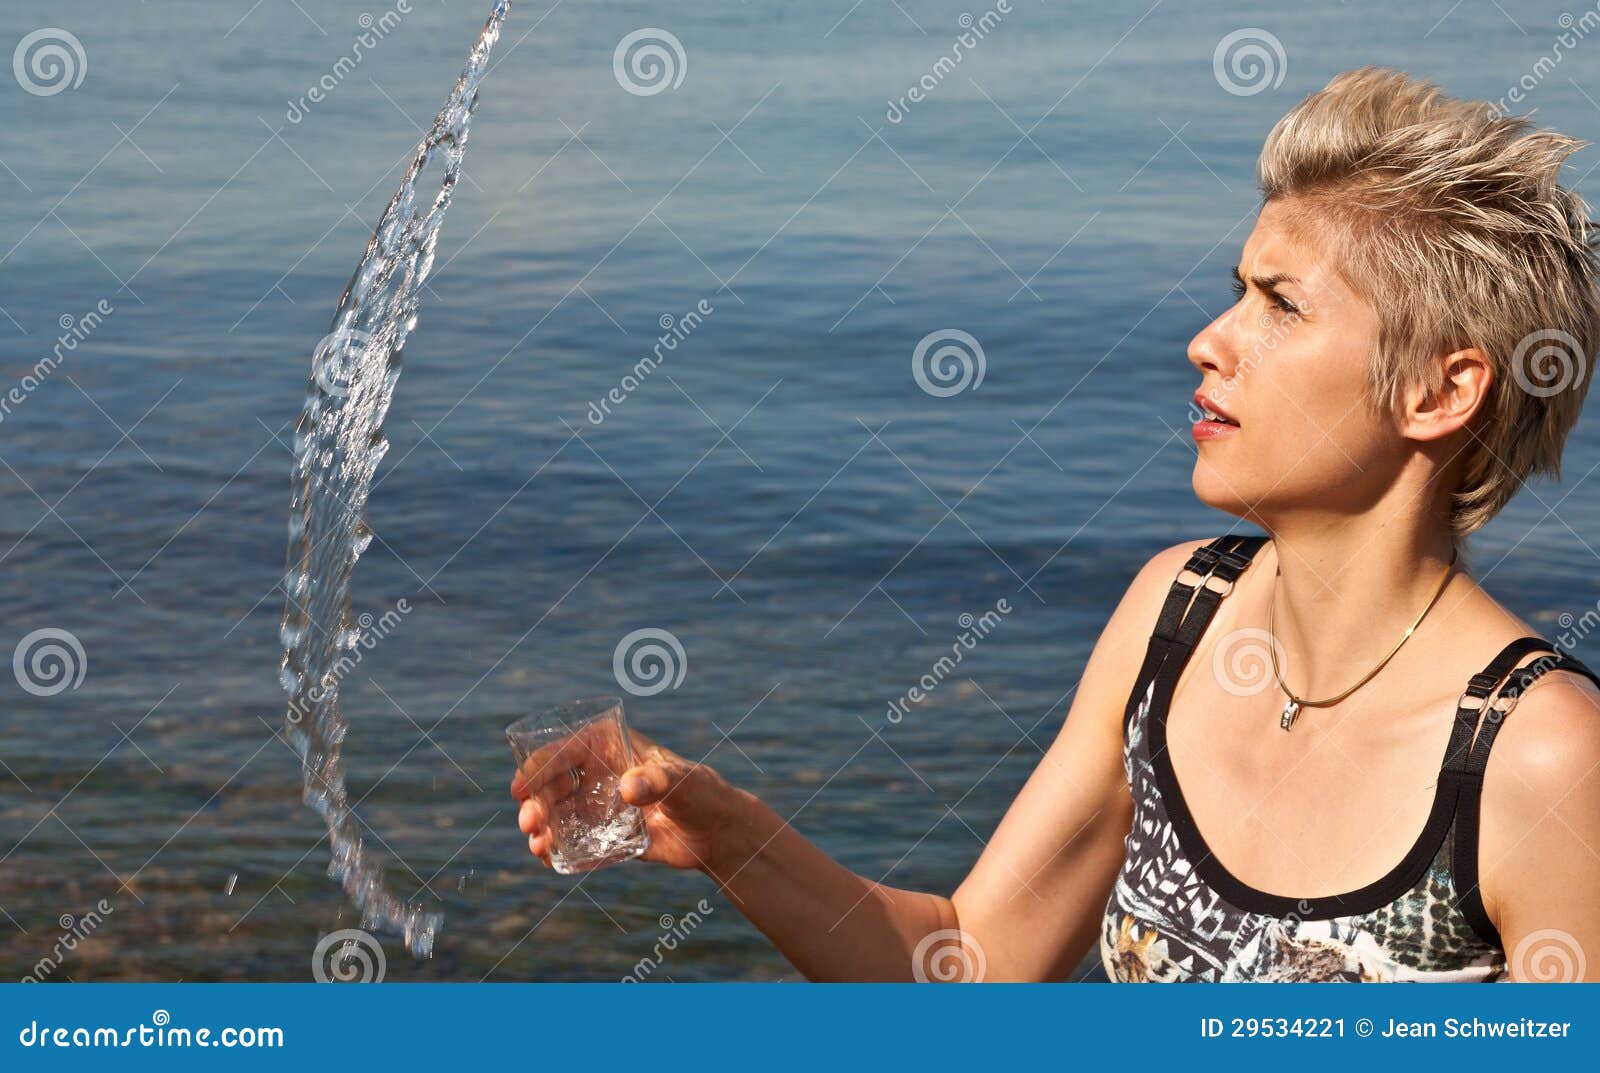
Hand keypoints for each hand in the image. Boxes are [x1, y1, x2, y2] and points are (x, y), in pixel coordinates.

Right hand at [510, 726, 740, 872]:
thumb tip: (629, 788)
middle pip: (554, 783)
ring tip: (538, 846)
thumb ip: (659, 780)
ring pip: (559, 814)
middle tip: (530, 823)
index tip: (521, 786)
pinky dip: (559, 850)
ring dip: (542, 827)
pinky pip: (575, 841)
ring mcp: (602, 806)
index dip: (539, 765)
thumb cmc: (704, 794)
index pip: (567, 748)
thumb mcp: (684, 782)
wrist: (718, 834)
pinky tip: (552, 860)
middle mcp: (601, 774)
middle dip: (536, 802)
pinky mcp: (606, 835)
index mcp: (613, 747)